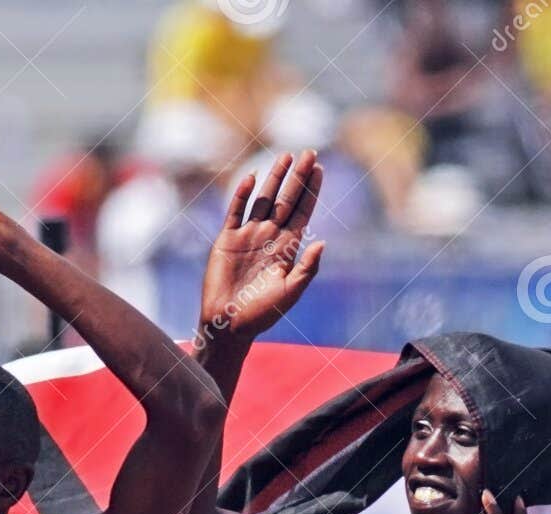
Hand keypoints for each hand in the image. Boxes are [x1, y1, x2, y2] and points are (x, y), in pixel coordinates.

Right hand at [198, 149, 325, 347]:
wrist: (228, 324)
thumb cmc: (261, 314)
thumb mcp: (289, 292)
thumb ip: (307, 268)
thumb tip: (322, 242)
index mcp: (287, 248)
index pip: (302, 212)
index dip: (311, 191)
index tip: (320, 169)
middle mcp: (269, 237)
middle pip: (286, 200)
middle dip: (298, 177)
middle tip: (309, 153)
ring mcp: (248, 236)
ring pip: (263, 200)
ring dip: (274, 178)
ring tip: (286, 156)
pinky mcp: (227, 240)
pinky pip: (236, 211)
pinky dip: (242, 194)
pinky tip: (252, 177)